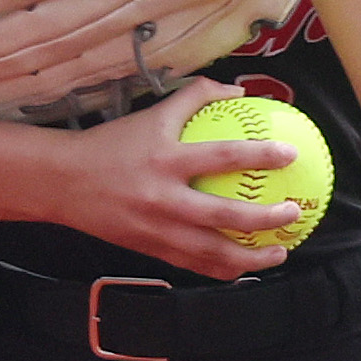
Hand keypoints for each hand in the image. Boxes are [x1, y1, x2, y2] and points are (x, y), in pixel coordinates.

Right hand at [60, 77, 301, 279]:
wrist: (66, 182)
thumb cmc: (113, 143)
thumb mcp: (152, 114)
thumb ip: (194, 97)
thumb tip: (237, 91)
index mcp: (165, 159)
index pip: (223, 155)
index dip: (260, 154)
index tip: (289, 153)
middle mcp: (164, 198)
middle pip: (226, 215)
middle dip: (267, 218)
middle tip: (295, 212)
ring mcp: (158, 230)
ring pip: (215, 252)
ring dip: (253, 256)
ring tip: (280, 252)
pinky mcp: (152, 251)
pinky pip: (195, 266)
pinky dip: (223, 269)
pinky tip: (242, 265)